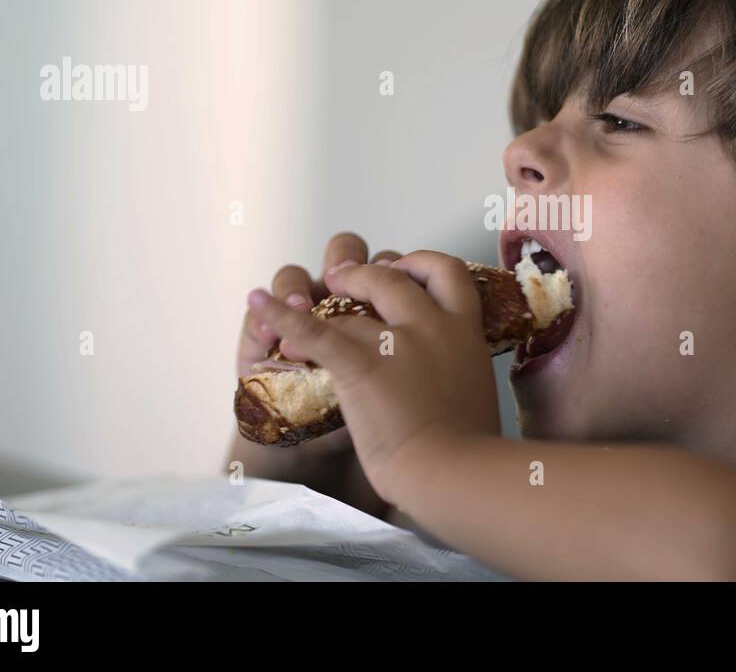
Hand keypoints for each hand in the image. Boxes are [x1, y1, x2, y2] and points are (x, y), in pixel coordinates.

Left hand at [246, 250, 501, 503]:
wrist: (454, 472)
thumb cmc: (472, 448)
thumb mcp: (478, 388)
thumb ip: (462, 365)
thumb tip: (457, 367)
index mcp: (466, 330)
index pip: (448, 271)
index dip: (420, 263)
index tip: (403, 271)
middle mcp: (432, 324)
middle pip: (392, 272)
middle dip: (363, 270)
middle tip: (343, 279)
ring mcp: (396, 342)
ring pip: (351, 301)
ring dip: (324, 294)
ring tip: (300, 299)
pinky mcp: (361, 365)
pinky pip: (314, 331)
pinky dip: (280, 315)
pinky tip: (257, 301)